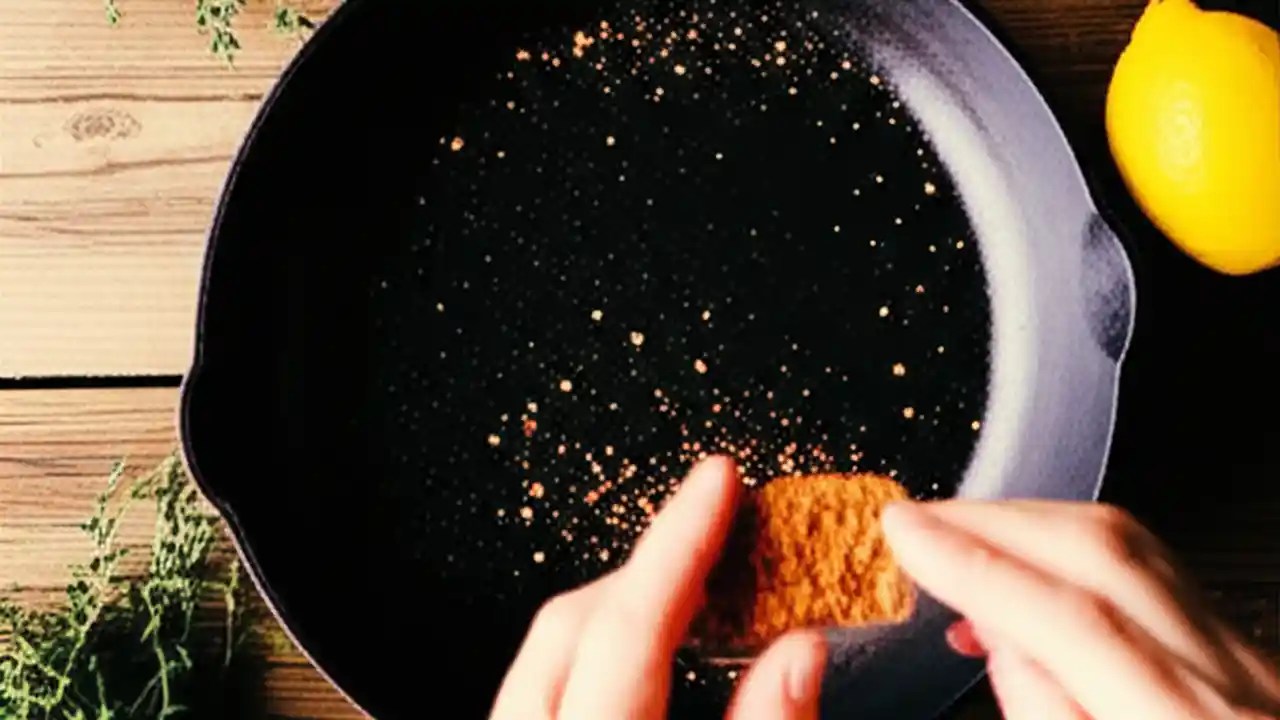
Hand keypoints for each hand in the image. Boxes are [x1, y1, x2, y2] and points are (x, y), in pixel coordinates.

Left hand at [489, 456, 826, 719]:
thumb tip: (800, 649)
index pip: (628, 628)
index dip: (681, 543)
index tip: (720, 481)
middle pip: (572, 624)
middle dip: (651, 568)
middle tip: (720, 527)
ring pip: (548, 649)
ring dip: (622, 609)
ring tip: (694, 587)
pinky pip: (543, 685)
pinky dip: (598, 653)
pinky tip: (648, 657)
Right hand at [882, 499, 1279, 719]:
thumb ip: (1049, 719)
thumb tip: (1002, 641)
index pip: (1076, 622)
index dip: (977, 566)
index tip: (908, 534)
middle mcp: (1239, 694)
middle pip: (1108, 559)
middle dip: (996, 524)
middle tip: (919, 520)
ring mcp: (1255, 668)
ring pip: (1136, 549)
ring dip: (1031, 526)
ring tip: (958, 535)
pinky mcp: (1250, 661)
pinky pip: (1154, 571)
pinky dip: (1073, 554)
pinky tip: (1026, 567)